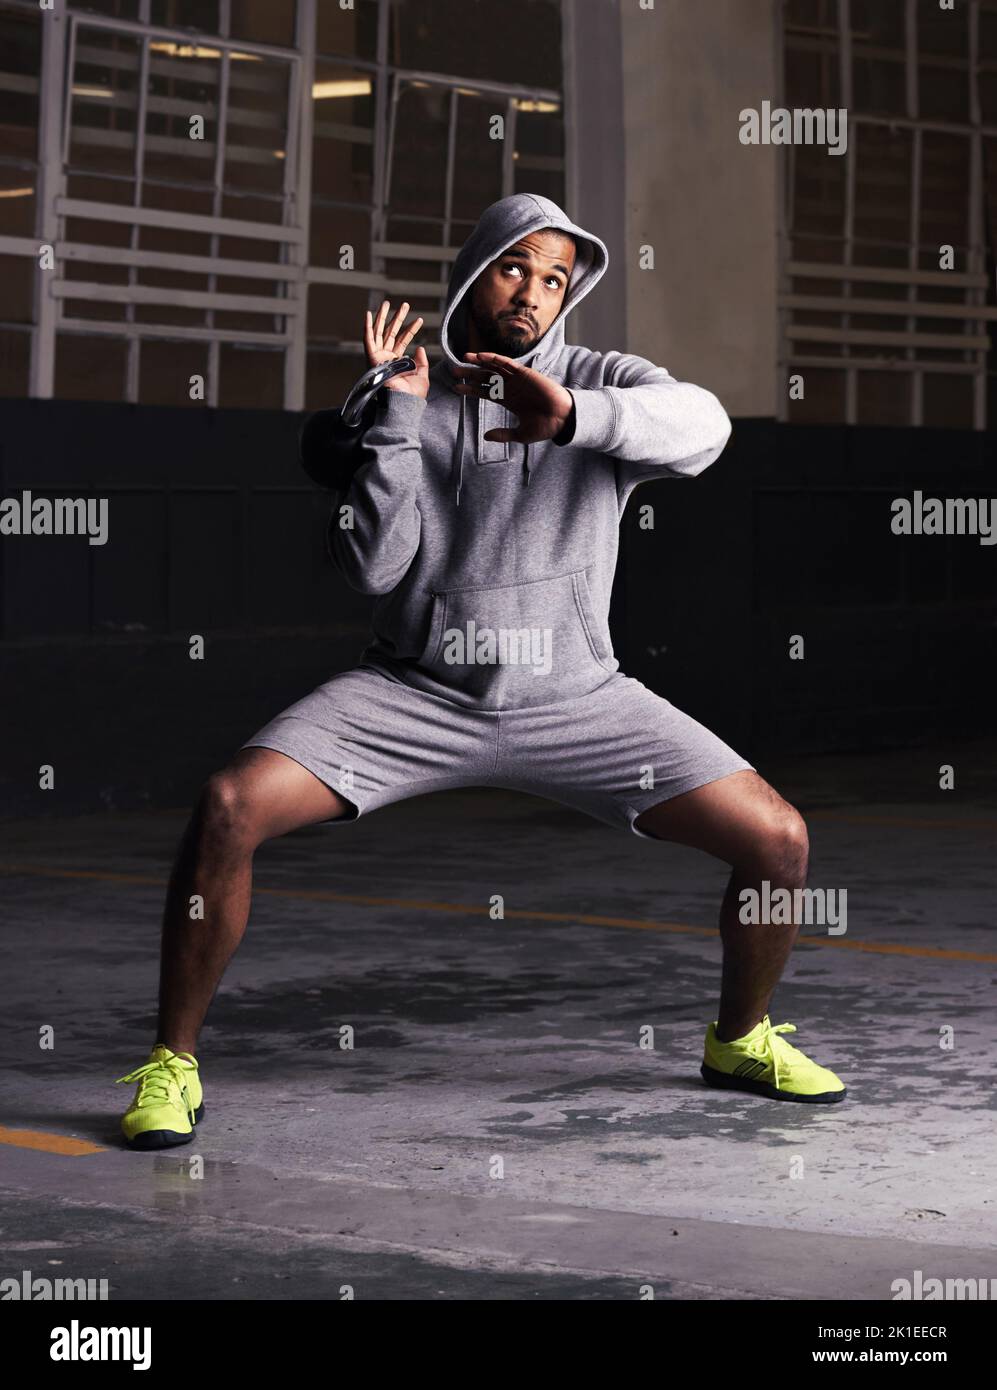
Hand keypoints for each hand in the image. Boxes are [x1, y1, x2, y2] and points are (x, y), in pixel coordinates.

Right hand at [364, 300, 428, 398]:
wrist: (403, 403)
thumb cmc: (412, 395)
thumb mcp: (422, 376)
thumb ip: (422, 362)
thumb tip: (420, 347)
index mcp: (397, 362)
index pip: (403, 340)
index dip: (411, 329)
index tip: (420, 320)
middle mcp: (386, 358)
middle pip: (391, 332)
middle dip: (397, 318)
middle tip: (405, 305)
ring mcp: (378, 357)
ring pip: (379, 332)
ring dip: (382, 317)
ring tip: (387, 303)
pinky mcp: (371, 358)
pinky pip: (368, 339)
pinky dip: (368, 327)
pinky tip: (369, 314)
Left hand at [451, 352, 572, 443]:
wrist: (562, 419)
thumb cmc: (544, 427)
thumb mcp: (520, 434)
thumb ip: (503, 435)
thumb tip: (486, 436)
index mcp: (508, 400)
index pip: (485, 392)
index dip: (470, 389)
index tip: (456, 388)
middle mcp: (510, 388)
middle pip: (486, 378)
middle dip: (470, 374)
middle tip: (454, 371)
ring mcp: (517, 379)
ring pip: (494, 367)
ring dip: (479, 362)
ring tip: (464, 358)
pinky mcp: (524, 373)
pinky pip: (507, 363)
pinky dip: (494, 358)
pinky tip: (481, 356)